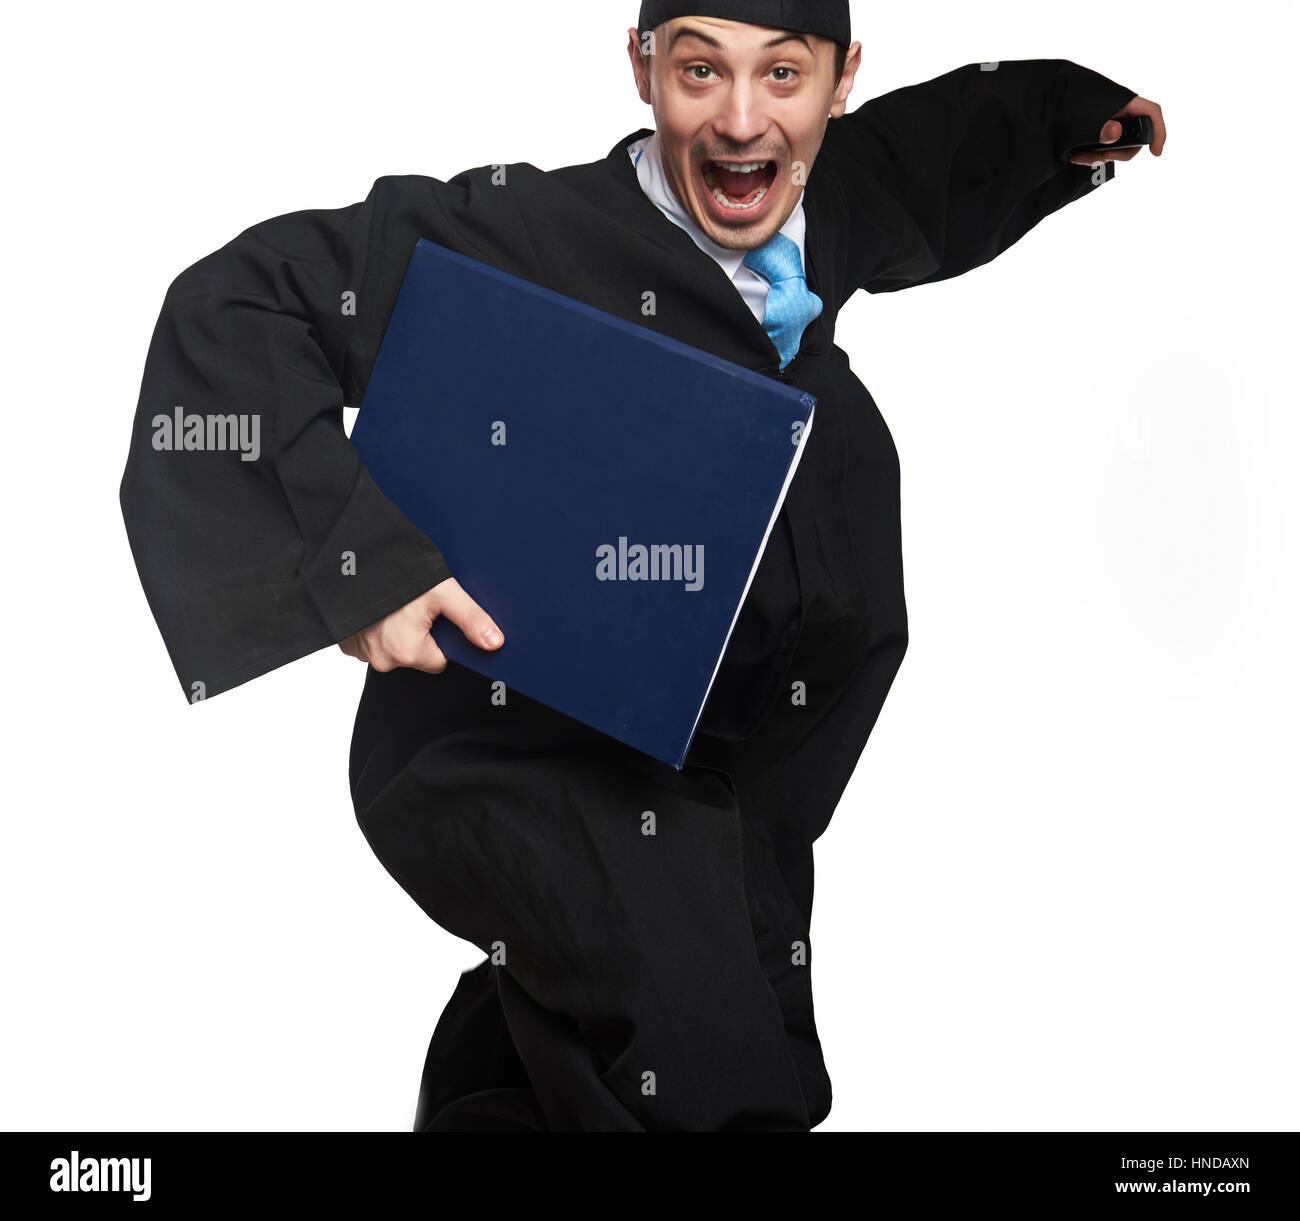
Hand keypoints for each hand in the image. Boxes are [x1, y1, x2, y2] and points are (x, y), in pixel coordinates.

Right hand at [338, 577, 503, 674]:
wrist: (352, 557)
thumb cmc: (395, 575)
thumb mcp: (442, 592)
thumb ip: (470, 618)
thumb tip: (494, 642)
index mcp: (408, 652)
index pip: (440, 660)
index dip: (442, 638)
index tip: (435, 618)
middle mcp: (383, 659)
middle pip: (417, 656)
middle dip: (420, 635)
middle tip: (415, 608)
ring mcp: (362, 653)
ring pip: (394, 650)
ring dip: (397, 632)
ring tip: (396, 606)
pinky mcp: (348, 644)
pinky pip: (372, 643)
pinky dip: (376, 630)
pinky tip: (379, 610)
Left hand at [1068, 95, 1165, 164]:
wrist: (1047, 105)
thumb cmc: (1065, 105)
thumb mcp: (1082, 117)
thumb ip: (1100, 127)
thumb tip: (1115, 132)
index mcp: (1124, 102)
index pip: (1151, 113)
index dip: (1158, 132)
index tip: (1155, 153)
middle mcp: (1121, 113)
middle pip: (1133, 139)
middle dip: (1117, 153)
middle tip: (1100, 157)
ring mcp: (1110, 125)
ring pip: (1116, 148)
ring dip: (1098, 157)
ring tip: (1076, 157)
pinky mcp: (1098, 134)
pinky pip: (1103, 150)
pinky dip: (1091, 156)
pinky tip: (1075, 156)